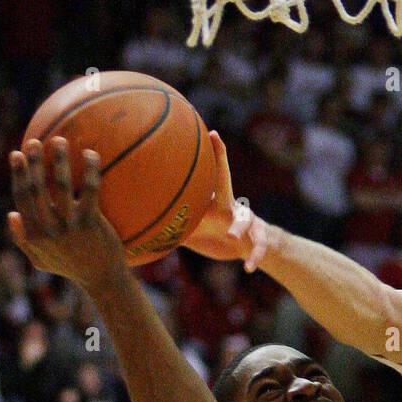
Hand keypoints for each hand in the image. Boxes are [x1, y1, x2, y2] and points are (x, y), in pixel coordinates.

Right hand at [9, 138, 125, 291]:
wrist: (102, 280)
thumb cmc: (72, 268)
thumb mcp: (41, 261)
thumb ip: (24, 240)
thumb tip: (12, 214)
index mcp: (34, 234)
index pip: (21, 198)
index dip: (18, 174)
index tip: (18, 154)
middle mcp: (49, 229)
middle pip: (37, 188)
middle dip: (34, 162)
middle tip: (35, 141)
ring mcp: (71, 226)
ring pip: (61, 186)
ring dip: (59, 160)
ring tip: (60, 140)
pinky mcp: (92, 224)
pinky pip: (90, 190)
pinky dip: (90, 170)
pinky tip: (91, 153)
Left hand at [184, 131, 268, 270]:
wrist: (243, 248)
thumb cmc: (213, 234)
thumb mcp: (193, 230)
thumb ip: (174, 227)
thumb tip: (142, 232)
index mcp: (215, 201)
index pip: (211, 174)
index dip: (212, 153)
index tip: (210, 132)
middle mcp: (231, 205)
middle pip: (225, 181)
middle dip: (220, 161)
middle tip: (214, 136)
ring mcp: (246, 220)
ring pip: (247, 220)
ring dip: (240, 227)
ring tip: (232, 237)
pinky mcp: (254, 239)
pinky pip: (258, 247)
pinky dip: (255, 257)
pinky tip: (249, 269)